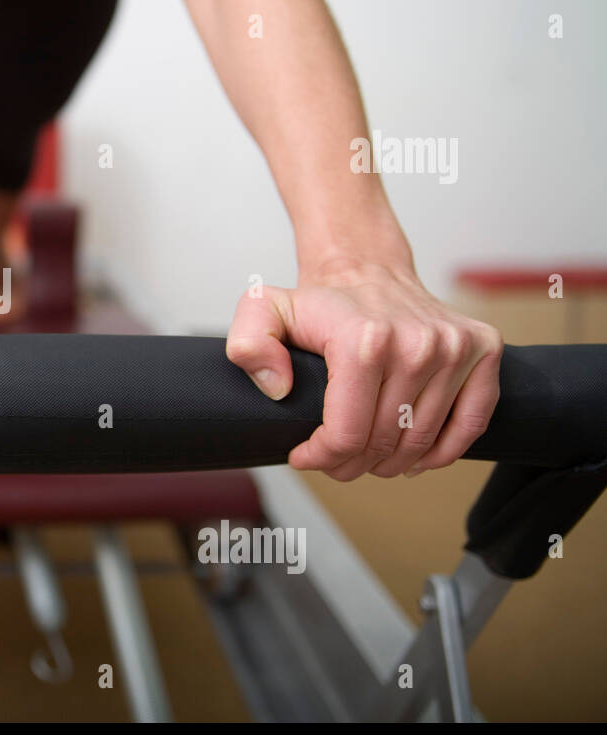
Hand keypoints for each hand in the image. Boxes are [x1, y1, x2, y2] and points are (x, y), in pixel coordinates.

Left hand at [225, 260, 502, 479]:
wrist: (366, 270)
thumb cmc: (318, 302)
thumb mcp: (263, 312)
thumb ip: (251, 345)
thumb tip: (278, 388)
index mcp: (364, 340)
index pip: (348, 434)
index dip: (322, 458)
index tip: (305, 455)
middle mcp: (418, 344)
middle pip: (385, 444)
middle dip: (352, 464)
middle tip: (334, 458)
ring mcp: (456, 347)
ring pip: (423, 442)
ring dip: (391, 462)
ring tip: (366, 455)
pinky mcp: (484, 349)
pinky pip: (472, 424)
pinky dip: (442, 452)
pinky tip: (414, 456)